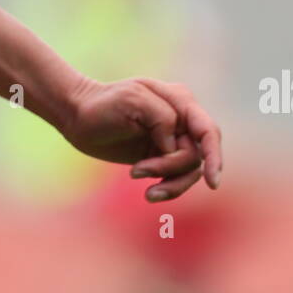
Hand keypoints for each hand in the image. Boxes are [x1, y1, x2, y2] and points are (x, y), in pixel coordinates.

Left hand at [60, 76, 222, 201]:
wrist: (78, 116)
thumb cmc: (103, 104)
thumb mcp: (132, 100)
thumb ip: (162, 117)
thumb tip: (173, 145)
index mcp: (180, 101)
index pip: (207, 131)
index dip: (214, 156)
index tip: (212, 183)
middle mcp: (182, 120)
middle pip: (196, 155)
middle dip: (172, 169)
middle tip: (137, 171)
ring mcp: (172, 139)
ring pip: (189, 171)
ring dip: (170, 184)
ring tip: (145, 192)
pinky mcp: (161, 156)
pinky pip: (175, 177)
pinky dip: (166, 187)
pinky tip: (147, 192)